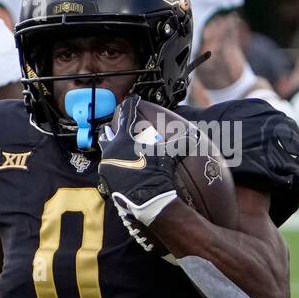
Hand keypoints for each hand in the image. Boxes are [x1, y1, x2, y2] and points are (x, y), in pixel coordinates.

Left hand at [97, 96, 180, 228]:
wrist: (145, 198)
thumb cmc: (156, 173)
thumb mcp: (168, 154)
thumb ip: (179, 142)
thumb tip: (193, 134)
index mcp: (125, 138)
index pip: (127, 115)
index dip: (131, 104)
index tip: (133, 99)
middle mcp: (111, 148)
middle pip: (108, 130)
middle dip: (114, 126)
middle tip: (121, 124)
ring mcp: (106, 162)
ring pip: (105, 146)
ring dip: (111, 143)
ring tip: (116, 142)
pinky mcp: (104, 175)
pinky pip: (106, 163)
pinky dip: (112, 159)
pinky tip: (117, 161)